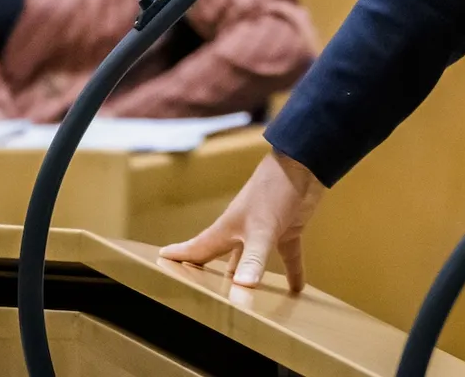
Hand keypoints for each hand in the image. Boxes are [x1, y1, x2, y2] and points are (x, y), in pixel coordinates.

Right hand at [159, 150, 324, 290]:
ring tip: (244, 300)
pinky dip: (293, 271)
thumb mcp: (262, 228)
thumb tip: (242, 287)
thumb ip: (253, 258)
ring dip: (249, 276)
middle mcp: (242, 232)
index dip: (179, 254)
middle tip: (197, 290)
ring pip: (251, 259)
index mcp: (228, 229)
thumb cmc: (274, 190)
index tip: (160, 259)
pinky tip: (296, 289)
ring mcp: (264, 230)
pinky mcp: (287, 229)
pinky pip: (288, 255)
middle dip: (209, 273)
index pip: (197, 247)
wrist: (305, 164)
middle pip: (220, 257)